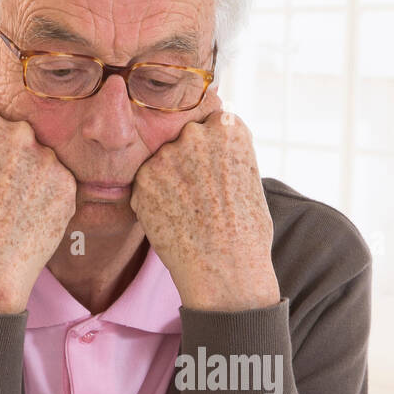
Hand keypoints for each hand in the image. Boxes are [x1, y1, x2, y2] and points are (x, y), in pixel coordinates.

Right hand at [0, 106, 76, 314]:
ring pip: (43, 159)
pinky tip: (31, 218)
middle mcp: (17, 132)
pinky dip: (49, 197)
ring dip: (34, 176)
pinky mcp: (68, 184)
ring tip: (14, 209)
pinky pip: (60, 182)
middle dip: (13, 158)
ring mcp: (46, 158)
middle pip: (21, 135)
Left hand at [130, 90, 279, 310]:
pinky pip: (146, 183)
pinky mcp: (143, 179)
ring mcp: (166, 155)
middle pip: (184, 138)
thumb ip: (226, 155)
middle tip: (199, 196)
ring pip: (163, 161)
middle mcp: (196, 134)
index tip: (214, 170)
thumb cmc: (246, 234)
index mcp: (230, 129)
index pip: (211, 122)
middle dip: (188, 161)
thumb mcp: (250, 180)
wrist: (225, 271)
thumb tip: (210, 151)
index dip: (211, 150)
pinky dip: (154, 199)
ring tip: (187, 212)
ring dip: (169, 180)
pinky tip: (172, 220)